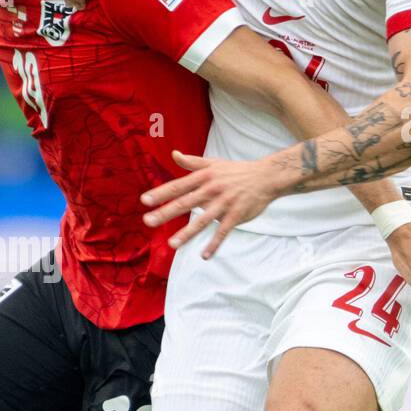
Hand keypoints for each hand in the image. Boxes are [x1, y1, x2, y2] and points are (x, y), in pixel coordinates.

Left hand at [141, 151, 282, 256]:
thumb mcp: (213, 163)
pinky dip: (214, 244)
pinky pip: (223, 232)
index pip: (178, 186)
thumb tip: (173, 154)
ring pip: (203, 220)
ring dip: (187, 233)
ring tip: (172, 244)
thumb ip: (192, 162)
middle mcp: (212, 189)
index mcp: (204, 177)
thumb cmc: (236, 170)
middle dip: (166, 212)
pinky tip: (204, 256)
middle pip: (186, 202)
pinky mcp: (237, 215)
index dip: (161, 193)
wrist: (266, 177)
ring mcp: (225, 203)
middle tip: (148, 221)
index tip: (144, 200)